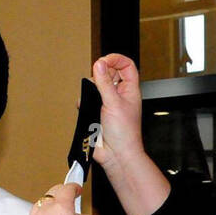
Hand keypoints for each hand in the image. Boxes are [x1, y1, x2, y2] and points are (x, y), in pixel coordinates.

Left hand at [28, 183, 95, 214]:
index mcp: (60, 209)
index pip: (66, 189)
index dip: (74, 187)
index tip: (78, 189)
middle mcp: (43, 213)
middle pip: (51, 193)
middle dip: (61, 192)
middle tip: (70, 197)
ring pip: (40, 204)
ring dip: (50, 203)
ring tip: (60, 212)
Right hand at [89, 55, 169, 214]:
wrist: (116, 155)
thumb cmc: (124, 133)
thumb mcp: (113, 102)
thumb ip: (104, 82)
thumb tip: (98, 64)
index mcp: (130, 90)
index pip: (126, 66)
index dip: (116, 60)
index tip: (104, 61)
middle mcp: (120, 95)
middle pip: (110, 73)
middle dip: (101, 75)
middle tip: (96, 78)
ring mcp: (109, 104)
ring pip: (97, 87)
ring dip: (91, 90)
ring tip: (92, 96)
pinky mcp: (98, 113)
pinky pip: (89, 101)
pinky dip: (85, 102)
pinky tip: (85, 107)